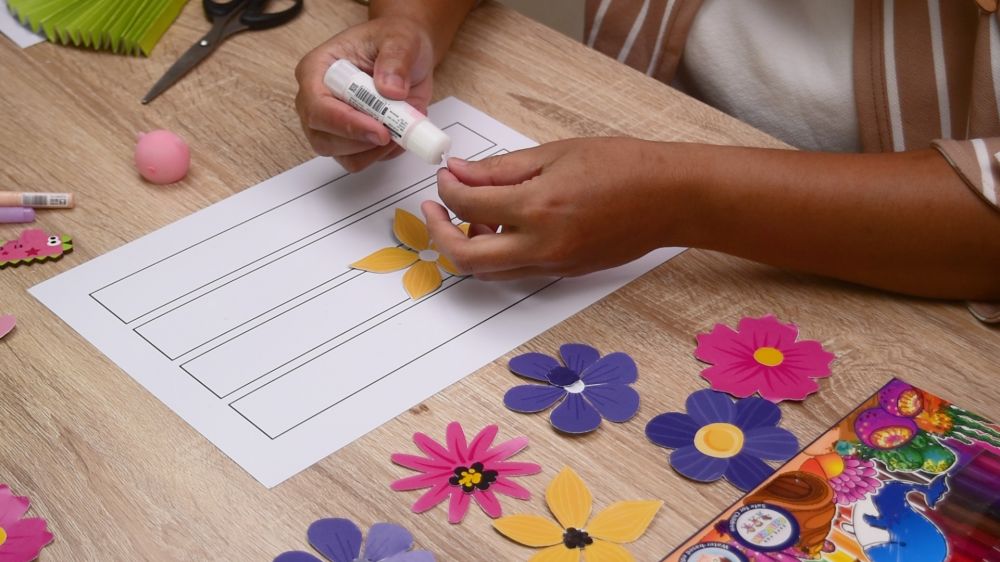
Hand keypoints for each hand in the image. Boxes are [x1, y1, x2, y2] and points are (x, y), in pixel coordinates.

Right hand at [295, 16, 434, 171]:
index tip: (380, 130)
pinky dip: (382, 154)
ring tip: (400, 128)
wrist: (408, 54)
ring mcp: (331, 125)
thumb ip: (396, 59)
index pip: (317, 107)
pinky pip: (360, 160)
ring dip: (374, 151)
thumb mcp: (400, 38)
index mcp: (317, 70)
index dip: (347, 124)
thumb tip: (390, 90)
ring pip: (343, 156)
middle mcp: (317, 101)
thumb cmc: (394, 41)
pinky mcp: (349, 141)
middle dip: (361, 143)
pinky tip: (398, 134)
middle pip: (324, 139)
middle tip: (394, 133)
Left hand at [422, 138, 685, 279]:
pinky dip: (498, 252)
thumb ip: (501, 169)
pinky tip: (505, 226)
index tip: (446, 175)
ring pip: (489, 272)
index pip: (468, 206)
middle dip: (440, 233)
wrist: (670, 198)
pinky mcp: (564, 273)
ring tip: (474, 216)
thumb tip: (459, 172)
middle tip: (435, 209)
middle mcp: (542, 246)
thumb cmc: (622, 166)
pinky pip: (515, 271)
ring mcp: (553, 266)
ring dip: (469, 247)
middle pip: (466, 257)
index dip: (447, 189)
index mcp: (538, 208)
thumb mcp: (555, 153)